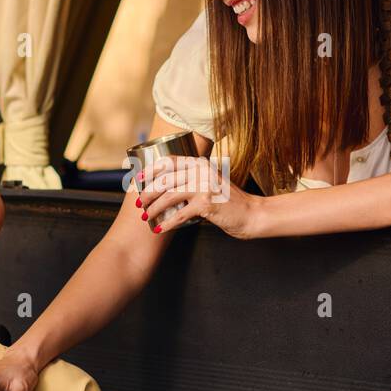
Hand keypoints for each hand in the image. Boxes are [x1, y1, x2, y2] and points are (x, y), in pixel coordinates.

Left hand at [138, 155, 262, 238]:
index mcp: (201, 163)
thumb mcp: (211, 183)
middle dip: (148, 192)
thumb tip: (165, 187)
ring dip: (154, 208)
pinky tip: (159, 229)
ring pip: (169, 196)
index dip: (151, 170)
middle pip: (166, 179)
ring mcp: (205, 187)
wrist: (251, 214)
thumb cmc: (229, 202)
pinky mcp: (207, 204)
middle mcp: (202, 171)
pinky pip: (180, 214)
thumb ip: (193, 180)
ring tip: (145, 216)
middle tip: (138, 203)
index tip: (138, 180)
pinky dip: (167, 223)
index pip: (170, 161)